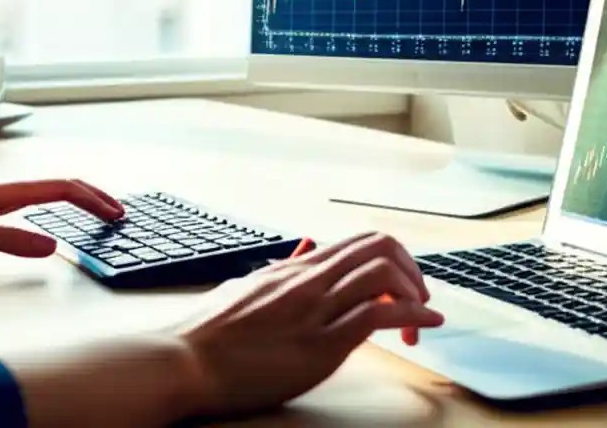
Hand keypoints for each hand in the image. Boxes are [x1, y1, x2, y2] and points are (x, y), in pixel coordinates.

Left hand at [0, 179, 122, 256]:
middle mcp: (7, 191)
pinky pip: (35, 202)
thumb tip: (54, 246)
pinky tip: (54, 221)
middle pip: (63, 185)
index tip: (114, 215)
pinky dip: (58, 207)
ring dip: (79, 199)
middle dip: (94, 196)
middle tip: (118, 213)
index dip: (92, 200)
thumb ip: (10, 241)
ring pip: (50, 192)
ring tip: (98, 213)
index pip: (63, 188)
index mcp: (8, 193)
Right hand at [174, 232, 442, 418]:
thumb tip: (301, 255)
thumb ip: (278, 274)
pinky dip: (412, 315)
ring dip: (415, 292)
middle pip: (380, 245)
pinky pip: (378, 313)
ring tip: (419, 319)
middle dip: (411, 269)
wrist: (183, 362)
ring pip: (384, 271)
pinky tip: (423, 326)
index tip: (399, 286)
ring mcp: (316, 309)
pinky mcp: (321, 343)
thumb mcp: (246, 290)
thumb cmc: (208, 335)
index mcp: (295, 270)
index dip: (391, 259)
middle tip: (417, 298)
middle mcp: (310, 280)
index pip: (358, 243)